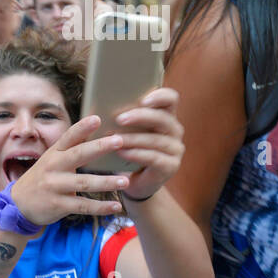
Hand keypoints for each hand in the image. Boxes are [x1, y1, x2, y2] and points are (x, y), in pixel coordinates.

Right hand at [8, 116, 131, 226]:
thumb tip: (94, 128)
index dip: (82, 127)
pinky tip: (116, 206)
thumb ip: (71, 147)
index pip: (69, 137)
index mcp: (54, 153)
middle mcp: (54, 167)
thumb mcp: (52, 159)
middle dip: (99, 147)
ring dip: (106, 182)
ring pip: (84, 183)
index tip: (97, 118)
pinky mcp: (58, 205)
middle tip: (120, 141)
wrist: (19, 205)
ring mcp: (55, 186)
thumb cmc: (43, 177)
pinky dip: (100, 207)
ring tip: (125, 181)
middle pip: (78, 155)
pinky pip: (83, 206)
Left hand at [112, 87, 183, 201]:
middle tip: (119, 119)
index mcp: (166, 116)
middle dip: (140, 116)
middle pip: (163, 118)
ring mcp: (175, 149)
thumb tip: (101, 103)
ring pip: (156, 140)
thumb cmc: (129, 149)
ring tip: (115, 138)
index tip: (142, 99)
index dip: (160, 96)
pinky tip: (122, 152)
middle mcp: (175, 131)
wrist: (135, 181)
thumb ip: (124, 117)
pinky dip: (136, 154)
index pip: (171, 98)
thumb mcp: (128, 131)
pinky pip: (154, 158)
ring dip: (133, 138)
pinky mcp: (171, 166)